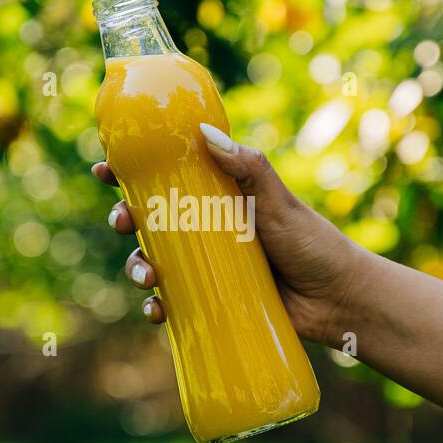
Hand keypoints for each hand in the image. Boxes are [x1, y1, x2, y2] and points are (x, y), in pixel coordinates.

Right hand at [91, 122, 368, 346]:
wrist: (338, 299)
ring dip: (136, 267)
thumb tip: (202, 132)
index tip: (104, 168)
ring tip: (147, 277)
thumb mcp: (278, 200)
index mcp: (216, 198)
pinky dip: (156, 307)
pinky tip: (155, 310)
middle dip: (124, 219)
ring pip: (153, 262)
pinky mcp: (210, 303)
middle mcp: (205, 230)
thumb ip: (248, 166)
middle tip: (122, 221)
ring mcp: (206, 267)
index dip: (130, 173)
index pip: (166, 177)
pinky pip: (171, 304)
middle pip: (148, 221)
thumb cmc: (312, 242)